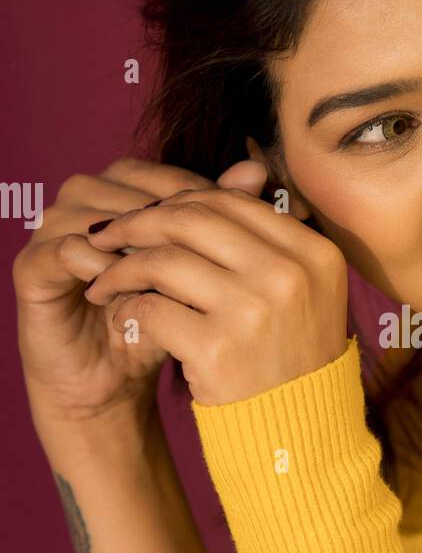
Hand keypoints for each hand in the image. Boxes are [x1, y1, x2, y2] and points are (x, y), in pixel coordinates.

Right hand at [12, 156, 268, 432]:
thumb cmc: (163, 324)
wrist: (116, 383)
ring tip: (173, 280)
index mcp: (124, 189)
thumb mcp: (200, 275)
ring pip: (96, 214)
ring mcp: (50, 229)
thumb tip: (258, 169)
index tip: (234, 238)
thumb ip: (223, 223)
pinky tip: (133, 295)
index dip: (198, 202)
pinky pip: (65, 251)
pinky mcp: (31, 267)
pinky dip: (101, 268)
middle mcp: (83, 199)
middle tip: (206, 259)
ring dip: (136, 244)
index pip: (162, 176)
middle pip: (127, 189)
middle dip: (168, 223)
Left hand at [81, 184, 348, 405]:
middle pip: (192, 219)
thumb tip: (238, 170)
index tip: (147, 215)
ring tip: (103, 280)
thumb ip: (272, 239)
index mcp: (316, 254)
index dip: (178, 201)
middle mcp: (289, 275)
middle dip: (138, 222)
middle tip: (104, 235)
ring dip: (122, 267)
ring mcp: (255, 311)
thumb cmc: (293, 361)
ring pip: (164, 260)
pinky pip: (151, 307)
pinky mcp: (217, 349)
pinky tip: (120, 316)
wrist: (299, 438)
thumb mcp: (305, 294)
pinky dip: (128, 307)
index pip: (231, 201)